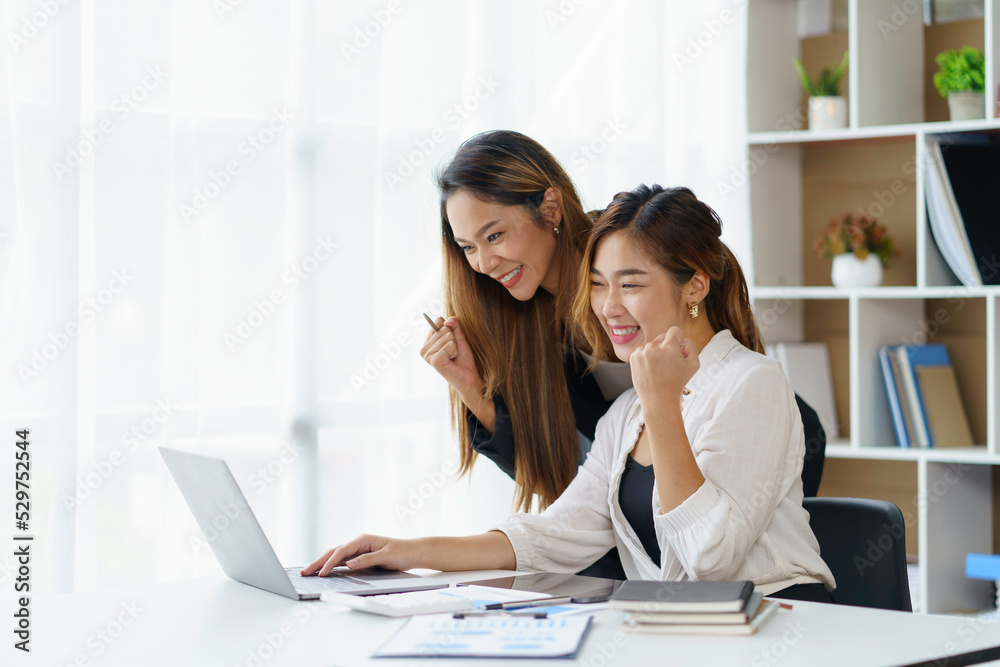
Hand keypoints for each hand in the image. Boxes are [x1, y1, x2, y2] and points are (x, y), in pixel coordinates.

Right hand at [300, 534, 423, 575]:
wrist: (413, 552)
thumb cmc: (402, 552)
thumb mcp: (386, 556)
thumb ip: (367, 560)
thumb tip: (350, 564)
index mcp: (363, 539)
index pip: (342, 551)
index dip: (330, 562)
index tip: (322, 573)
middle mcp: (359, 543)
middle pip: (334, 552)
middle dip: (319, 562)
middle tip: (304, 571)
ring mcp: (358, 549)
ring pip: (336, 556)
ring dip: (322, 563)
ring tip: (309, 571)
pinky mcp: (360, 556)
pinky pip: (342, 561)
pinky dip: (332, 565)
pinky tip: (324, 571)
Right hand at [419, 317, 482, 399]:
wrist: (469, 376)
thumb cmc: (463, 358)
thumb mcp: (459, 337)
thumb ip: (454, 325)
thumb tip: (448, 320)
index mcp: (428, 341)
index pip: (438, 321)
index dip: (450, 329)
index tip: (451, 342)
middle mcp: (424, 348)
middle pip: (443, 328)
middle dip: (453, 339)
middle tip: (453, 352)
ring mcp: (427, 355)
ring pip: (447, 336)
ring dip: (454, 346)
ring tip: (452, 357)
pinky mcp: (434, 361)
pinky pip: (449, 345)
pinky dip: (454, 352)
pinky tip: (451, 360)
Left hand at [629, 326, 699, 406]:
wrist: (658, 399)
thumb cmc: (677, 383)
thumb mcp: (694, 365)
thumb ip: (691, 346)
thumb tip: (682, 339)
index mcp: (669, 347)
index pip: (675, 330)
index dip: (679, 339)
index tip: (678, 349)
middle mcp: (653, 346)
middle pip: (663, 336)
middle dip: (667, 346)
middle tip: (669, 363)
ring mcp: (641, 351)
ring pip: (653, 344)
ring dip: (656, 352)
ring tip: (659, 368)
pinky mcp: (633, 357)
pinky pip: (643, 350)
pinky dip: (647, 357)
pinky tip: (651, 369)